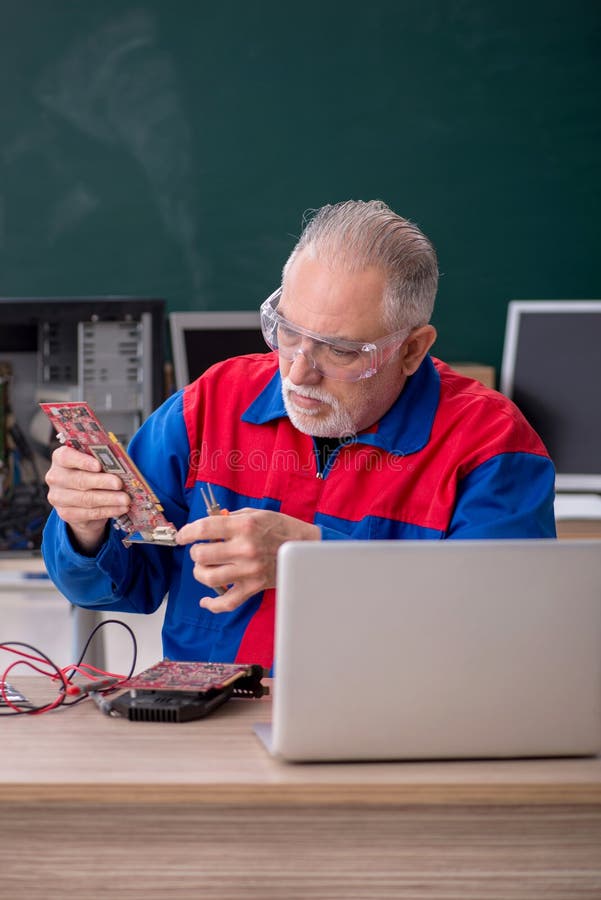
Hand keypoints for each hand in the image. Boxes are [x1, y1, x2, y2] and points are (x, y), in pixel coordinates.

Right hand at [45, 445, 130, 552]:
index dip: (82, 461)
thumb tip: (121, 466)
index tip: (98, 465)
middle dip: (102, 482)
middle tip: (119, 483)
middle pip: (79, 480)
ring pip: (86, 499)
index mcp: (60, 458)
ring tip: (126, 499)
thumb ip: (102, 461)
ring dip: (109, 499)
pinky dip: (108, 510)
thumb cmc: (90, 474)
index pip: (66, 457)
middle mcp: (55, 477)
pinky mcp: (66, 514)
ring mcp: (58, 497)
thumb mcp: (93, 464)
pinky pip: (89, 513)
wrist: (80, 500)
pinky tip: (122, 508)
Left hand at [176, 508, 319, 612]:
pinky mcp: (253, 587)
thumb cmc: (281, 527)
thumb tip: (208, 525)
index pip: (205, 529)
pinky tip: (205, 601)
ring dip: (200, 572)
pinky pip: (227, 602)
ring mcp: (249, 570)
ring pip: (209, 578)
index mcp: (244, 526)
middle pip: (202, 555)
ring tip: (204, 567)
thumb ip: (230, 518)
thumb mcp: (256, 513)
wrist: (306, 547)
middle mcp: (245, 549)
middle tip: (199, 550)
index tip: (182, 536)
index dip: (187, 532)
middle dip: (195, 552)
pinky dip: (212, 604)